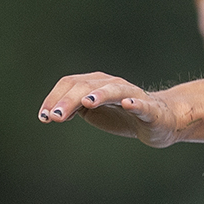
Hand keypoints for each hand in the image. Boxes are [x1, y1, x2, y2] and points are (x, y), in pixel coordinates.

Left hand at [38, 72, 179, 146]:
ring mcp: (132, 95)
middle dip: (69, 101)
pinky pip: (142, 104)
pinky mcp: (150, 109)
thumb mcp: (94, 112)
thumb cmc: (124, 115)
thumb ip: (74, 109)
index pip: (71, 84)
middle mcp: (113, 85)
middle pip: (87, 86)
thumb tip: (51, 113)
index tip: (43, 117)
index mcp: (96, 84)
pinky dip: (135, 102)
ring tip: (86, 102)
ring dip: (99, 95)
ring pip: (114, 90)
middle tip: (54, 117)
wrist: (160, 120)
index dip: (55, 98)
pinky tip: (127, 104)